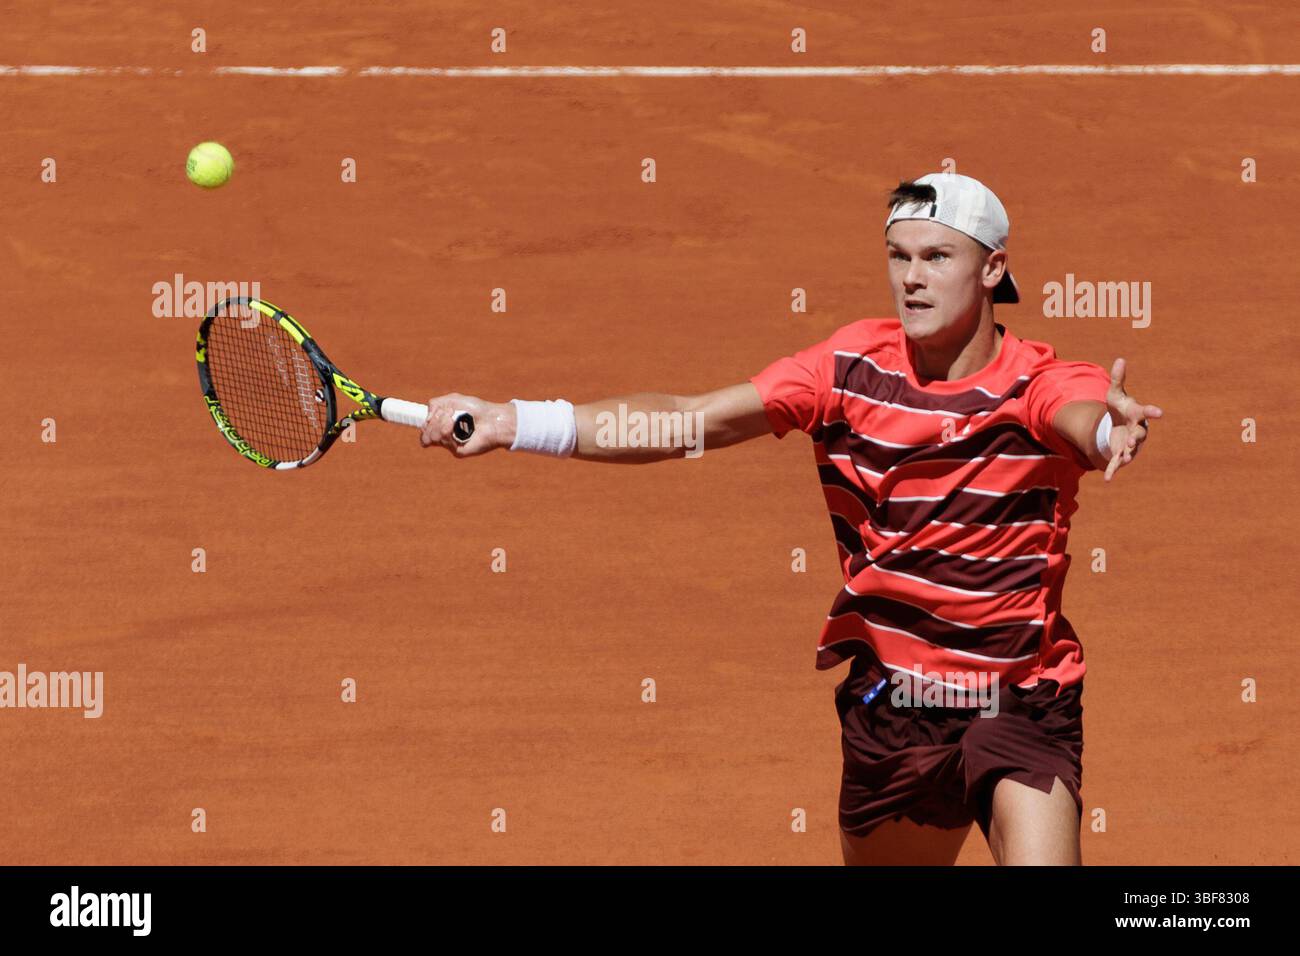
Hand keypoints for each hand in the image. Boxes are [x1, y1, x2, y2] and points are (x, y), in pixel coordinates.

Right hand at [419, 393, 515, 456]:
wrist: (491, 418)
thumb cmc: (475, 409)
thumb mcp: (452, 399)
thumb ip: (434, 404)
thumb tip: (425, 420)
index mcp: (442, 426)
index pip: (424, 430)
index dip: (424, 425)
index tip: (428, 419)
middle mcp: (444, 437)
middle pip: (425, 432)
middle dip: (435, 419)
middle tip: (450, 413)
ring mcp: (450, 445)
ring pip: (432, 436)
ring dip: (441, 422)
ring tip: (455, 419)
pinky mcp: (456, 451)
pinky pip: (443, 440)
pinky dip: (449, 428)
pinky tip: (459, 425)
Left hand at [1103, 358, 1163, 481]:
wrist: (1117, 426)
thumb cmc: (1119, 408)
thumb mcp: (1115, 394)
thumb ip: (1118, 379)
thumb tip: (1120, 359)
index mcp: (1137, 415)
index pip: (1146, 412)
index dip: (1152, 412)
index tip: (1159, 413)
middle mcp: (1136, 430)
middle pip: (1139, 434)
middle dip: (1135, 438)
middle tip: (1132, 440)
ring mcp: (1129, 443)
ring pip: (1130, 450)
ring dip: (1127, 454)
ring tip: (1124, 458)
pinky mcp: (1120, 454)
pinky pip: (1116, 462)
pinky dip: (1112, 470)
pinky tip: (1107, 479)